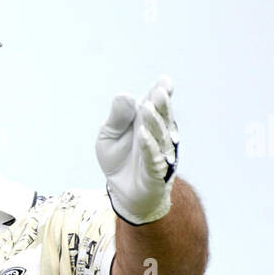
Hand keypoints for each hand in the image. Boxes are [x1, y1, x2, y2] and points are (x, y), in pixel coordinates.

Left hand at [95, 75, 178, 224]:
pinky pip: (153, 158)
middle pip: (161, 118)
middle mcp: (157, 136)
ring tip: (147, 108)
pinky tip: (143, 135)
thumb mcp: (108, 136)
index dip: (161, 92)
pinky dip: (148, 146)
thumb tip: (125, 95)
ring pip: (159, 136)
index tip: (164, 82)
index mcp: (146, 123)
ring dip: (153, 122)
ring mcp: (159, 153)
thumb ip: (116, 118)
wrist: (122, 192)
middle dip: (161, 105)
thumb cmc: (118, 160)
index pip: (156, 105)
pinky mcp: (156, 172)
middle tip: (159, 92)